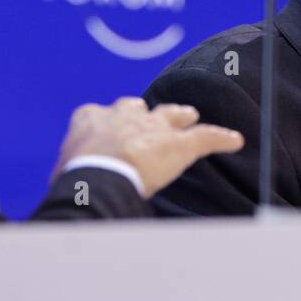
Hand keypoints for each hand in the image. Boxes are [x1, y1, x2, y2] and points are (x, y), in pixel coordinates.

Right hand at [53, 97, 244, 198]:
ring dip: (180, 115)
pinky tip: (234, 140)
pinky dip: (221, 138)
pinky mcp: (178, 143)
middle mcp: (123, 116)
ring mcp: (152, 127)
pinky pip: (206, 136)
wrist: (98, 175)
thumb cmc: (74, 178)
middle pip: (136, 107)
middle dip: (143, 114)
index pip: (98, 114)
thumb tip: (69, 192)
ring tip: (190, 115)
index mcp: (90, 119)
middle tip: (150, 119)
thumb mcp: (65, 171)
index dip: (106, 124)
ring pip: (171, 114)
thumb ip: (73, 173)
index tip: (107, 134)